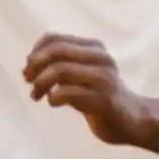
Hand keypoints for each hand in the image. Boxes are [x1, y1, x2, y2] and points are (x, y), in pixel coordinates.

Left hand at [23, 34, 150, 144]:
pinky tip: (53, 102)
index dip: (35, 52)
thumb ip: (62, 62)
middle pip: (56, 51)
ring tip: (36, 95)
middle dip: (35, 65)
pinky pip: (67, 93)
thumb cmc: (99, 95)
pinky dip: (53, 97)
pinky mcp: (103, 99)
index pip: (55, 39)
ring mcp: (103, 78)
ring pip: (60, 70)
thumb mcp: (81, 72)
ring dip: (40, 83)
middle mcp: (101, 58)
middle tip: (27, 80)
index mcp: (94, 47)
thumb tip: (30, 60)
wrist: (130, 119)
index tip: (28, 68)